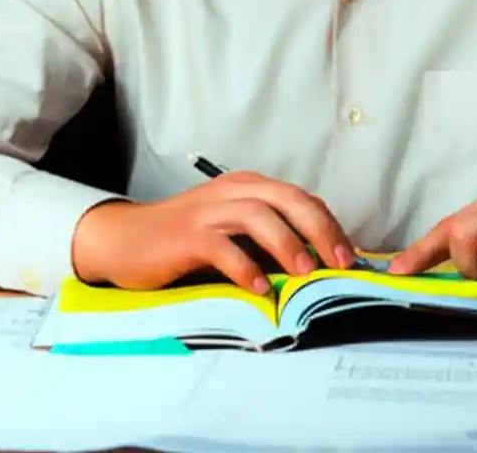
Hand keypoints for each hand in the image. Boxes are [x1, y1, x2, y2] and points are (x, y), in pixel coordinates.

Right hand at [70, 170, 356, 292]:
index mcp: (248, 187)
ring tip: (305, 273)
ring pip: (259, 216)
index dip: (330, 225)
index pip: (301, 198)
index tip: (351, 256)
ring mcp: (208, 211)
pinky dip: (245, 268)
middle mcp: (232, 191)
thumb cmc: (184, 240)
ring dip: (287, 244)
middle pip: (288, 200)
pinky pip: (222, 248)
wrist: (125, 240)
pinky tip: (259, 289)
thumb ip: (266, 238)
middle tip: (340, 263)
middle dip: (320, 230)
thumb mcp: (231, 230)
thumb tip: (316, 263)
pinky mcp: (187, 236)